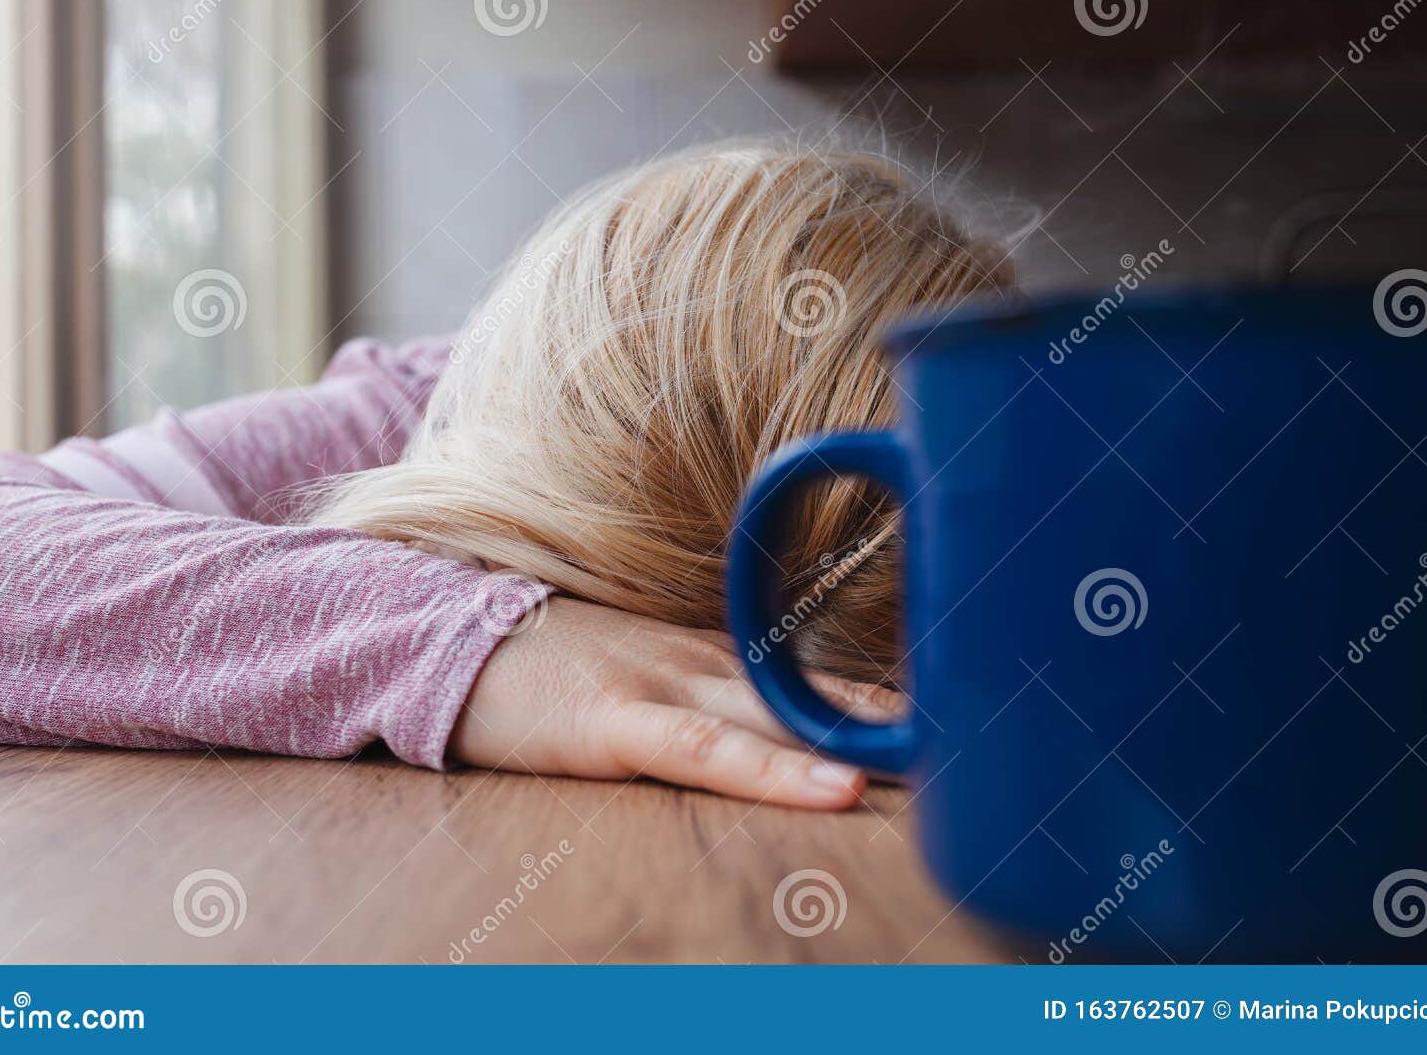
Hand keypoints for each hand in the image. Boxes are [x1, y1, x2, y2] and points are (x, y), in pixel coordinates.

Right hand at [450, 596, 905, 808]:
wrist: (443, 638)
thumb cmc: (534, 662)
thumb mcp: (623, 663)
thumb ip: (683, 685)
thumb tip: (741, 720)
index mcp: (698, 652)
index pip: (806, 678)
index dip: (878, 702)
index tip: (950, 720)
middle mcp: (698, 661)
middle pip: (812, 698)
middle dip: (892, 727)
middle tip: (983, 746)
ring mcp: (661, 686)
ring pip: (781, 721)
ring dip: (862, 748)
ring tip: (942, 773)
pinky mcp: (618, 722)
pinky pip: (711, 749)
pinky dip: (775, 771)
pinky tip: (832, 789)